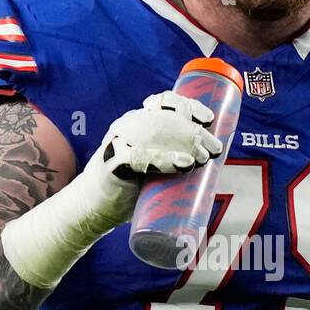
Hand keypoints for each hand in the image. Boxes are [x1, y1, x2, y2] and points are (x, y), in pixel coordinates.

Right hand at [103, 90, 223, 180]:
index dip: (189, 106)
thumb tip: (211, 157)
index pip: (165, 103)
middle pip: (164, 118)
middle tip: (214, 148)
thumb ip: (174, 156)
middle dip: (193, 132)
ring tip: (200, 158)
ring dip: (182, 144)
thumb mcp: (155, 164)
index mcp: (140, 122)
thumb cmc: (130, 185)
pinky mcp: (111, 162)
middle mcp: (129, 126)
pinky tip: (184, 164)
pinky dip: (164, 160)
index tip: (208, 118)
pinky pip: (139, 157)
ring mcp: (118, 142)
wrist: (94, 206)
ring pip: (153, 132)